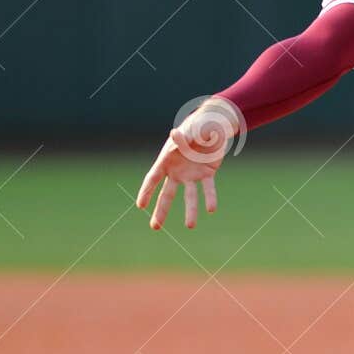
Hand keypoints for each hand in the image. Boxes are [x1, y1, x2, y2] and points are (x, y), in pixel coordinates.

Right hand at [135, 99, 240, 229]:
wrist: (213, 125)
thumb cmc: (196, 125)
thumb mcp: (190, 129)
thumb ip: (183, 137)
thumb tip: (175, 135)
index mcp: (166, 160)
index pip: (153, 178)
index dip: (146, 192)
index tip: (140, 206)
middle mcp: (177, 171)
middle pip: (167, 194)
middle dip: (161, 210)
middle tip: (155, 227)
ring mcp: (191, 174)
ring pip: (189, 196)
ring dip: (190, 211)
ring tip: (190, 226)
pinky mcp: (207, 174)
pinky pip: (208, 188)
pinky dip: (209, 198)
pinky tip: (211, 209)